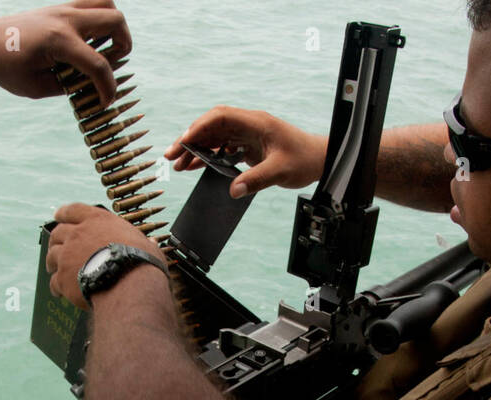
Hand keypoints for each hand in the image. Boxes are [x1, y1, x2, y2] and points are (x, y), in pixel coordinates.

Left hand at [0, 0, 129, 107]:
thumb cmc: (7, 68)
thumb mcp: (37, 87)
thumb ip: (68, 87)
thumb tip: (92, 86)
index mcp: (58, 41)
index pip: (98, 64)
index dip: (108, 88)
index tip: (105, 102)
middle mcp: (65, 19)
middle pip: (115, 21)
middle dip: (123, 47)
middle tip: (111, 66)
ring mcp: (64, 9)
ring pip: (107, 4)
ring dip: (115, 26)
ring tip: (106, 47)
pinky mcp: (61, 7)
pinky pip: (91, 3)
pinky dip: (100, 18)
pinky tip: (91, 38)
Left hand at [46, 203, 165, 309]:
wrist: (129, 284)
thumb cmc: (141, 263)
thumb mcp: (146, 245)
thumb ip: (143, 243)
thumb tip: (151, 243)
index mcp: (97, 221)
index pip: (74, 210)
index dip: (64, 213)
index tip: (58, 216)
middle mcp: (78, 234)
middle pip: (58, 233)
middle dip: (55, 240)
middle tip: (55, 247)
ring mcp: (67, 255)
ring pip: (52, 256)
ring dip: (52, 262)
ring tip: (53, 269)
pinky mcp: (63, 277)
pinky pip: (54, 281)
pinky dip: (55, 287)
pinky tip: (58, 292)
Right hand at [163, 106, 326, 198]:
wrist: (319, 160)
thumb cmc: (305, 159)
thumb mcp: (280, 171)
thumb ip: (255, 180)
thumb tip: (232, 190)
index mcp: (257, 123)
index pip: (221, 117)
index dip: (199, 127)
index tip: (183, 141)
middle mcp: (250, 125)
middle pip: (212, 126)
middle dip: (190, 139)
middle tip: (171, 156)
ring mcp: (248, 134)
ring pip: (215, 137)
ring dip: (197, 149)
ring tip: (179, 165)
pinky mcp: (249, 146)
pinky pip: (223, 148)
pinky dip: (209, 156)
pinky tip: (196, 166)